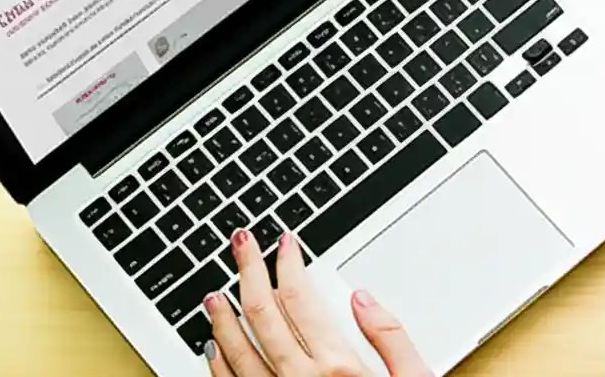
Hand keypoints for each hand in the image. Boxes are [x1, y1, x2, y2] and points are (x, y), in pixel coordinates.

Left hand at [203, 229, 432, 376]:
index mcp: (339, 369)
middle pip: (261, 315)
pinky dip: (217, 365)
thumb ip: (392, 338)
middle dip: (248, 272)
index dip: (289, 263)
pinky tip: (212, 348)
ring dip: (221, 318)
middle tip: (241, 242)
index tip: (285, 241)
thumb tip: (363, 298)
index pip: (301, 300)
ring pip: (235, 353)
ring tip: (214, 291)